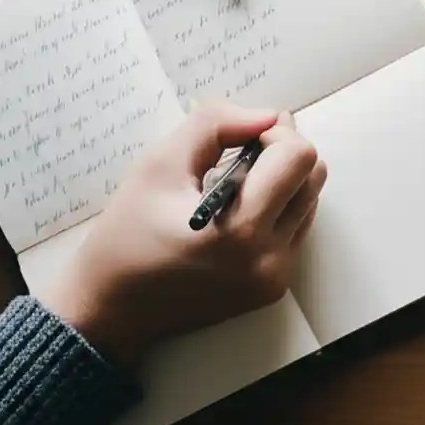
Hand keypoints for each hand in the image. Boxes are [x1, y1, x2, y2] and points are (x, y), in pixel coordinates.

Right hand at [41, 103, 326, 365]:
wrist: (111, 309)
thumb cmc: (126, 234)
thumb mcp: (159, 164)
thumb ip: (216, 125)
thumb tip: (268, 115)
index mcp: (242, 230)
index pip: (299, 158)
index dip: (274, 133)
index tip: (240, 137)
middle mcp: (269, 259)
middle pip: (313, 176)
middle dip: (282, 153)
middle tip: (239, 152)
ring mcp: (275, 278)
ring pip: (309, 202)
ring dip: (282, 180)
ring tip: (233, 184)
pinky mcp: (272, 288)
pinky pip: (296, 229)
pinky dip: (276, 208)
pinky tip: (236, 210)